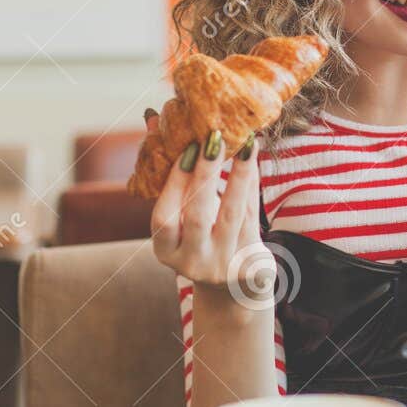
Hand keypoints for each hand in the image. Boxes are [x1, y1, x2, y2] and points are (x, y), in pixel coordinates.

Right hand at [149, 118, 265, 302]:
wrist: (233, 286)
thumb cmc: (200, 236)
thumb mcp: (181, 213)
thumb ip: (170, 172)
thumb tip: (153, 119)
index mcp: (165, 251)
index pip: (165, 218)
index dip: (174, 184)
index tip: (186, 149)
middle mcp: (191, 263)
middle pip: (197, 217)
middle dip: (206, 175)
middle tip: (214, 139)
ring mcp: (223, 266)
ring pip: (232, 215)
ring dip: (240, 175)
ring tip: (247, 143)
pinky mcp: (251, 266)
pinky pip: (253, 218)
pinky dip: (252, 186)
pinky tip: (253, 160)